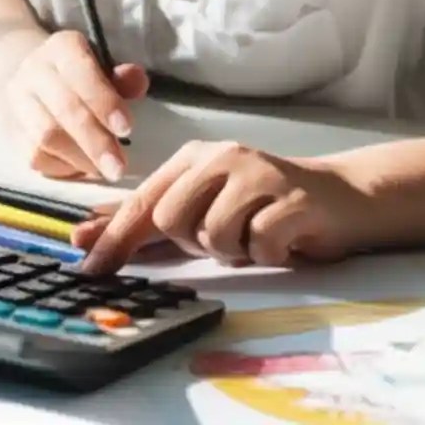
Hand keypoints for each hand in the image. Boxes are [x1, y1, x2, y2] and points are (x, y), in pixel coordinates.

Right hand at [0, 31, 147, 181]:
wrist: (27, 77)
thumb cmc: (78, 77)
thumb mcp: (103, 68)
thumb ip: (123, 79)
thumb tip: (137, 82)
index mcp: (62, 48)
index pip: (81, 72)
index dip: (104, 102)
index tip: (126, 129)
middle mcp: (34, 70)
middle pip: (64, 109)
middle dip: (96, 141)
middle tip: (118, 167)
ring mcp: (18, 101)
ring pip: (46, 136)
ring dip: (80, 158)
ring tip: (102, 169)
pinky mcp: (11, 130)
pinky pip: (34, 155)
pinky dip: (61, 167)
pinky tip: (80, 167)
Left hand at [71, 140, 379, 273]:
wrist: (340, 199)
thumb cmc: (262, 207)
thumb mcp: (199, 207)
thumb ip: (143, 221)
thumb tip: (83, 236)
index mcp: (193, 158)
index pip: (142, 201)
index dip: (114, 237)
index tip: (89, 267)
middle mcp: (221, 157)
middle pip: (172, 220)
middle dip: (195, 242)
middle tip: (227, 237)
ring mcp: (258, 174)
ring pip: (214, 235)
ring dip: (234, 250)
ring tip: (256, 235)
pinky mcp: (293, 198)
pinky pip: (258, 245)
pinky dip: (267, 254)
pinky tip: (282, 240)